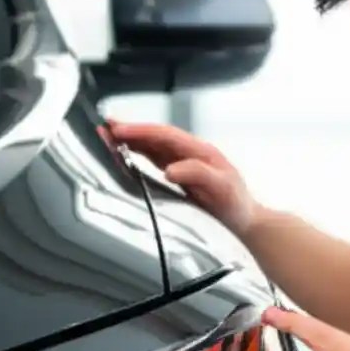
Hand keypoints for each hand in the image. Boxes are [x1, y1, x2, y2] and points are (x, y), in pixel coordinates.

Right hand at [104, 119, 260, 234]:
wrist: (245, 223)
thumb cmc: (236, 206)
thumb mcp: (223, 188)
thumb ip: (198, 175)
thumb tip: (170, 169)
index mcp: (201, 151)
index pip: (166, 135)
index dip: (141, 131)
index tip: (119, 131)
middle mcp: (191, 153)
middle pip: (156, 136)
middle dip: (130, 131)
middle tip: (104, 127)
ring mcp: (185, 163)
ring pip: (153, 146)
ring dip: (130, 140)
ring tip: (106, 136)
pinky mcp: (179, 175)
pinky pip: (154, 159)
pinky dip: (137, 154)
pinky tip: (123, 154)